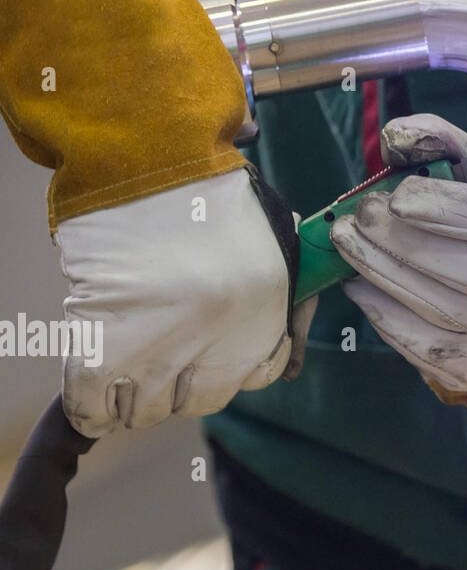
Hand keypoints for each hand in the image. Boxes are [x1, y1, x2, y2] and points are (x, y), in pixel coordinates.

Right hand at [57, 167, 312, 437]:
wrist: (149, 159)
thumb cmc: (205, 189)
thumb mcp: (266, 239)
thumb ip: (267, 290)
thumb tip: (274, 345)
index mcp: (265, 310)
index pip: (254, 377)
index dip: (225, 369)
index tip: (204, 361)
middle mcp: (219, 337)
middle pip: (195, 402)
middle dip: (176, 385)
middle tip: (155, 357)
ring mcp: (162, 346)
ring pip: (145, 410)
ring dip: (131, 396)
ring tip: (122, 364)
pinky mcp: (105, 346)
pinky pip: (94, 405)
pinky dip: (89, 405)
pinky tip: (91, 390)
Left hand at [331, 114, 466, 392]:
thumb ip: (448, 147)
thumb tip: (396, 138)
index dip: (449, 208)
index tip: (398, 196)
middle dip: (404, 243)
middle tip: (358, 219)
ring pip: (441, 308)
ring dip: (384, 274)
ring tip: (347, 244)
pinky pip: (423, 343)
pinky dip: (384, 314)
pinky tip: (360, 287)